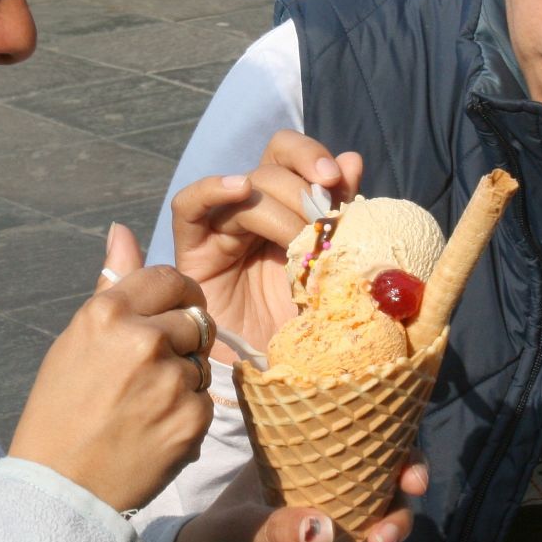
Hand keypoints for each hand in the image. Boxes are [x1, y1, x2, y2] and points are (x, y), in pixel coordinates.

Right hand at [9, 225, 214, 511]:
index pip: (170, 278)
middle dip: (182, 338)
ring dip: (183, 377)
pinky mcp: (191, 418)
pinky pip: (205, 399)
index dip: (176, 295)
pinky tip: (153, 429)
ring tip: (144, 404)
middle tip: (151, 369)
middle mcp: (142, 339)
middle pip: (194, 317)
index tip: (172, 312)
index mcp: (107, 313)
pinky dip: (186, 413)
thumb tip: (122, 230)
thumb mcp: (77, 338)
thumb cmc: (61, 408)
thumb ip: (113, 285)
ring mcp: (169, 380)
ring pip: (200, 361)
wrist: (59, 487)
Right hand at [171, 130, 362, 363]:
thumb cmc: (312, 335)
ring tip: (300, 242)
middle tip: (324, 209)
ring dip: (278, 204)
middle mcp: (259, 218)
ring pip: (244, 185)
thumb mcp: (338, 273)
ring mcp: (225, 233)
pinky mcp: (194, 253)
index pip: (296, 160)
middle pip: (271, 163)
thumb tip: (352, 159)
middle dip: (302, 177)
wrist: (279, 385)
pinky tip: (239, 190)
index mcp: (295, 215)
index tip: (338, 177)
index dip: (314, 156)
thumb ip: (344, 220)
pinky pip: (189, 207)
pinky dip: (211, 188)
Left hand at [171, 456, 428, 541]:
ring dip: (391, 541)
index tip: (410, 471)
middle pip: (387, 491)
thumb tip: (324, 530)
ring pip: (385, 531)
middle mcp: (328, 496)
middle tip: (387, 530)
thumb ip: (277, 526)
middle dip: (401, 507)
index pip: (361, 446)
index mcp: (305, 467)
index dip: (398, 452)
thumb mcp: (237, 528)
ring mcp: (336, 536)